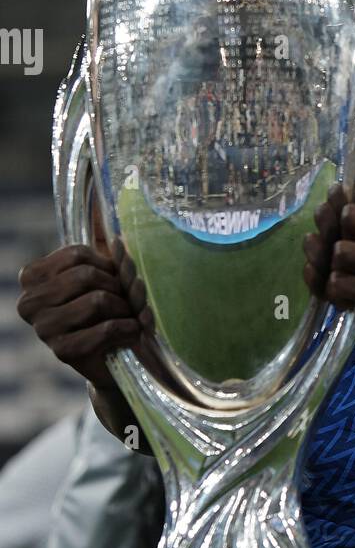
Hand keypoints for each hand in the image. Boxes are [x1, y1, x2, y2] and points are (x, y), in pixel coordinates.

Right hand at [17, 241, 151, 388]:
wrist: (115, 356)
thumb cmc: (108, 307)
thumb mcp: (102, 268)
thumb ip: (98, 234)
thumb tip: (100, 191)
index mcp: (32, 276)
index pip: (76, 254)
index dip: (106, 264)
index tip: (116, 277)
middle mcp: (29, 302)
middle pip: (86, 276)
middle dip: (118, 286)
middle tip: (129, 298)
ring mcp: (43, 330)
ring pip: (97, 301)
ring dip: (125, 308)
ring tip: (131, 314)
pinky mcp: (62, 353)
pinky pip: (105, 329)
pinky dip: (128, 328)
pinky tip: (132, 331)